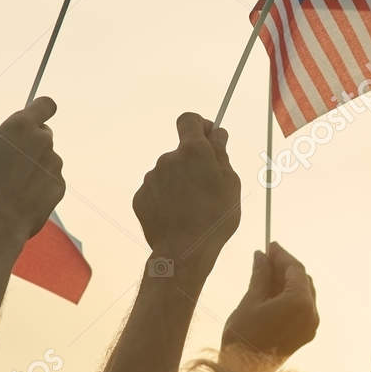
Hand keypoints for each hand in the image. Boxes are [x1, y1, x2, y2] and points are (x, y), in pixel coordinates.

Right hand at [0, 96, 65, 248]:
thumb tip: (2, 147)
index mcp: (20, 126)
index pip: (45, 105)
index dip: (41, 109)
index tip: (37, 115)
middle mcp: (43, 140)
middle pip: (44, 134)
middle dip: (32, 143)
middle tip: (14, 162)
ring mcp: (55, 163)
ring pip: (47, 159)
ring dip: (36, 167)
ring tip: (15, 186)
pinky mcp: (60, 184)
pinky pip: (51, 180)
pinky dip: (42, 186)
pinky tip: (25, 198)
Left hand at [132, 113, 239, 272]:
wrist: (184, 251)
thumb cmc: (215, 217)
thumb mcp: (230, 183)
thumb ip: (220, 153)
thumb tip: (216, 133)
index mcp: (192, 151)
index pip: (188, 120)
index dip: (199, 126)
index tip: (209, 138)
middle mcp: (167, 159)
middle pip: (181, 153)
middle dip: (193, 164)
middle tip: (208, 189)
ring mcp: (151, 178)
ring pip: (168, 174)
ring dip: (179, 183)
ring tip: (192, 208)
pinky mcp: (140, 197)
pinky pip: (156, 191)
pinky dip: (165, 199)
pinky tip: (177, 216)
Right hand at [221, 242, 317, 366]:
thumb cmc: (244, 336)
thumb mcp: (250, 300)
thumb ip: (260, 275)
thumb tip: (261, 255)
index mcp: (300, 303)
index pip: (296, 270)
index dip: (282, 255)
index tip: (270, 245)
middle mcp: (311, 314)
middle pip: (303, 280)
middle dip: (285, 268)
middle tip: (266, 258)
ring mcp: (310, 326)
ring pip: (304, 294)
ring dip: (287, 282)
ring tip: (265, 274)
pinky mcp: (305, 335)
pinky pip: (302, 308)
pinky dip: (289, 297)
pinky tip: (272, 292)